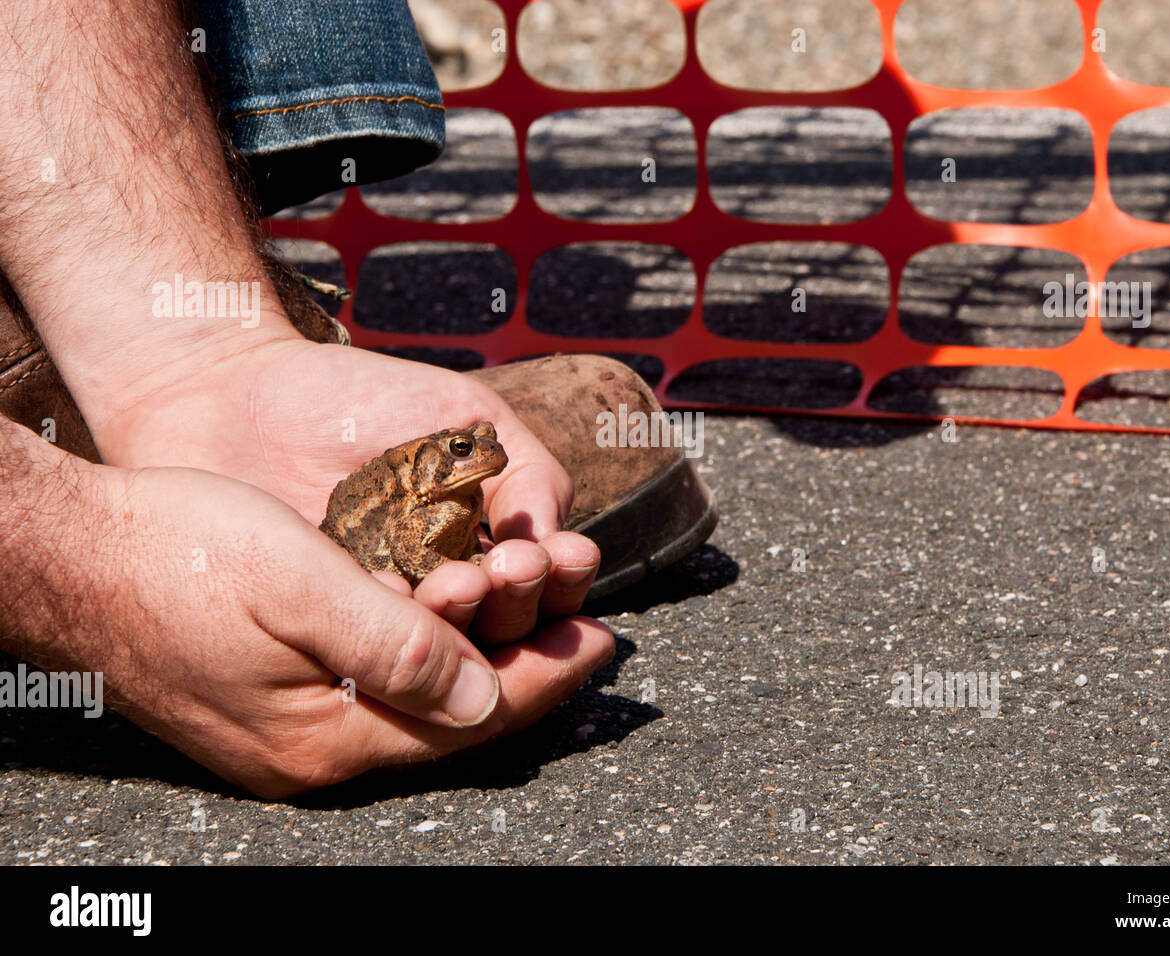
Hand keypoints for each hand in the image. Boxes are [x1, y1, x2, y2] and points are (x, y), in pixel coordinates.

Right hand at [11, 453, 611, 797]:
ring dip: (486, 661)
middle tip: (590, 627)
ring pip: (420, 705)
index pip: (468, 718)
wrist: (71, 556)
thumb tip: (483, 699)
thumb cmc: (180, 555)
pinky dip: (433, 657)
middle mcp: (315, 752)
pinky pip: (380, 691)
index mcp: (328, 737)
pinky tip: (456, 624)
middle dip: (528, 672)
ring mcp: (292, 734)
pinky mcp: (275, 704)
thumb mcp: (299, 590)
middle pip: (453, 721)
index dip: (545, 677)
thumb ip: (395, 649)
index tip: (606, 640)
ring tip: (543, 620)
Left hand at [94, 336, 601, 640]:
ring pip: (444, 654)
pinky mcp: (325, 635)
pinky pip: (368, 653)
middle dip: (520, 601)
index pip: (546, 586)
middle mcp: (443, 594)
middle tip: (512, 567)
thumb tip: (552, 538)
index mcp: (486, 548)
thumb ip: (526, 468)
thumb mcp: (464, 416)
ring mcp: (384, 618)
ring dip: (466, 627)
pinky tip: (393, 601)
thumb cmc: (358, 401)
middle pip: (506, 630)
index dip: (563, 578)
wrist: (232, 397)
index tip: (563, 553)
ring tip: (458, 583)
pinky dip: (388, 636)